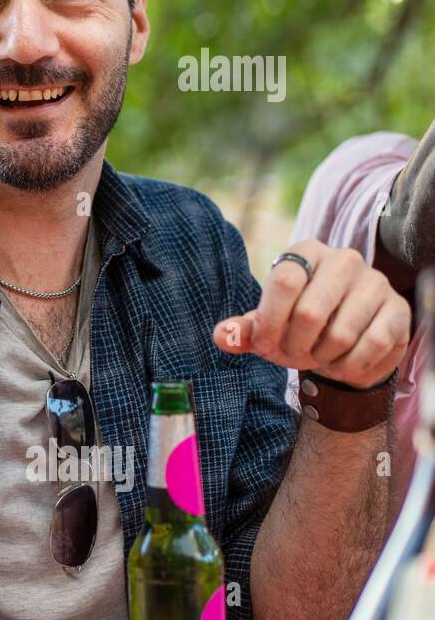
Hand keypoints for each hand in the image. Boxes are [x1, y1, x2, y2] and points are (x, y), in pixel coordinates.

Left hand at [213, 239, 410, 388]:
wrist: (348, 341)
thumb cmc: (299, 327)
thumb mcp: (268, 326)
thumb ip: (244, 330)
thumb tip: (221, 337)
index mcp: (304, 253)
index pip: (282, 282)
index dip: (269, 322)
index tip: (265, 345)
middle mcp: (342, 259)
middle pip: (309, 312)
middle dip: (295, 346)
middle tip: (294, 355)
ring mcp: (374, 282)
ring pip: (340, 334)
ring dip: (322, 358)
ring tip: (319, 356)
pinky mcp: (397, 309)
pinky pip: (370, 346)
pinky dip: (350, 366)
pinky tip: (342, 363)